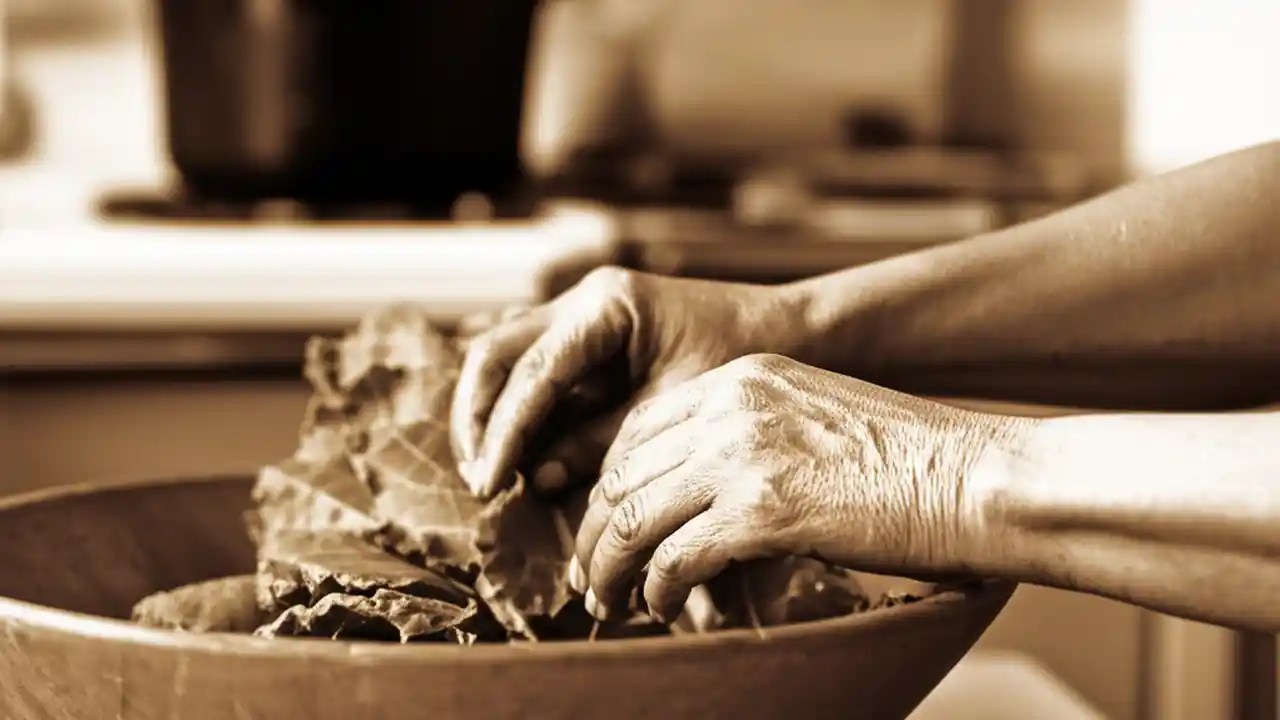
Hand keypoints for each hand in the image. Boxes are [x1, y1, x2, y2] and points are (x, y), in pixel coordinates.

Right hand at [451, 267, 804, 496]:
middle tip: (477, 479)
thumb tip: (537, 478)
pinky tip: (515, 460)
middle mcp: (582, 301)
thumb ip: (602, 441)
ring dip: (487, 416)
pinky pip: (532, 374)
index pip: (533, 371)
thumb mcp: (672, 409)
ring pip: (502, 360)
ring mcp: (579, 317)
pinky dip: (516, 415)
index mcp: (607, 305)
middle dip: (476, 417)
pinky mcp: (585, 343)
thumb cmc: (741, 361)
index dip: (503, 432)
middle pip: (494, 353)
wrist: (790, 333)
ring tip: (487, 476)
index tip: (490, 484)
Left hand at [572, 353, 1034, 621]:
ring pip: (632, 516)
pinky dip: (656, 588)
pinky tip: (662, 605)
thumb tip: (700, 497)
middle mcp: (732, 405)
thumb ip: (752, 437)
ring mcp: (742, 454)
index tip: (602, 522)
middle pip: (624, 470)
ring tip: (609, 599)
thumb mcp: (814, 419)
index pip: (641, 427)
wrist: (976, 478)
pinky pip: (672, 557)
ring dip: (611, 567)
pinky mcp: (760, 510)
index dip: (610, 482)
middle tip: (591, 572)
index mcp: (743, 378)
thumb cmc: (910, 460)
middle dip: (596, 529)